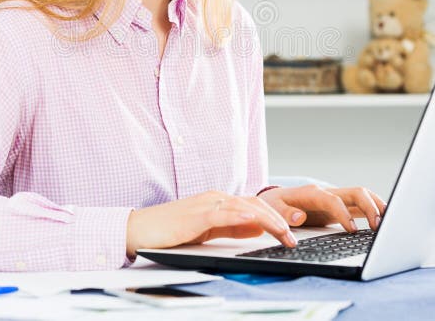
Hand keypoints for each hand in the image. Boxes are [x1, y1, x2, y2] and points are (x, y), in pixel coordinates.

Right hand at [125, 190, 297, 257]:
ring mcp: (207, 204)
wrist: (140, 230)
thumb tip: (256, 229)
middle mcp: (215, 198)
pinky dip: (242, 216)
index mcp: (218, 202)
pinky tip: (255, 221)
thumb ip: (231, 228)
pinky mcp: (197, 214)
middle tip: (293, 236)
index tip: (290, 233)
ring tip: (284, 232)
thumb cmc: (170, 231)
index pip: (254, 206)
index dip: (275, 218)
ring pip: (246, 207)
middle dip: (278, 220)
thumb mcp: (207, 231)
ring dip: (268, 220)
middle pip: (255, 204)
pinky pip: (225, 213)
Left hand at [258, 185, 386, 231]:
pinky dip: (373, 210)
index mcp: (312, 193)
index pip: (333, 200)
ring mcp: (335, 198)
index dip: (344, 214)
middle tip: (378, 226)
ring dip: (377, 206)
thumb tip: (299, 217)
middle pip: (355, 192)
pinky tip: (383, 221)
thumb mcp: (273, 208)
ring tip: (389, 223)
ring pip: (362, 196)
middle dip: (370, 206)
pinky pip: (360, 205)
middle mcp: (327, 192)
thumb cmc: (274, 204)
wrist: (274, 199)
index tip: (352, 230)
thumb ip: (284, 213)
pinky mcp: (339, 206)